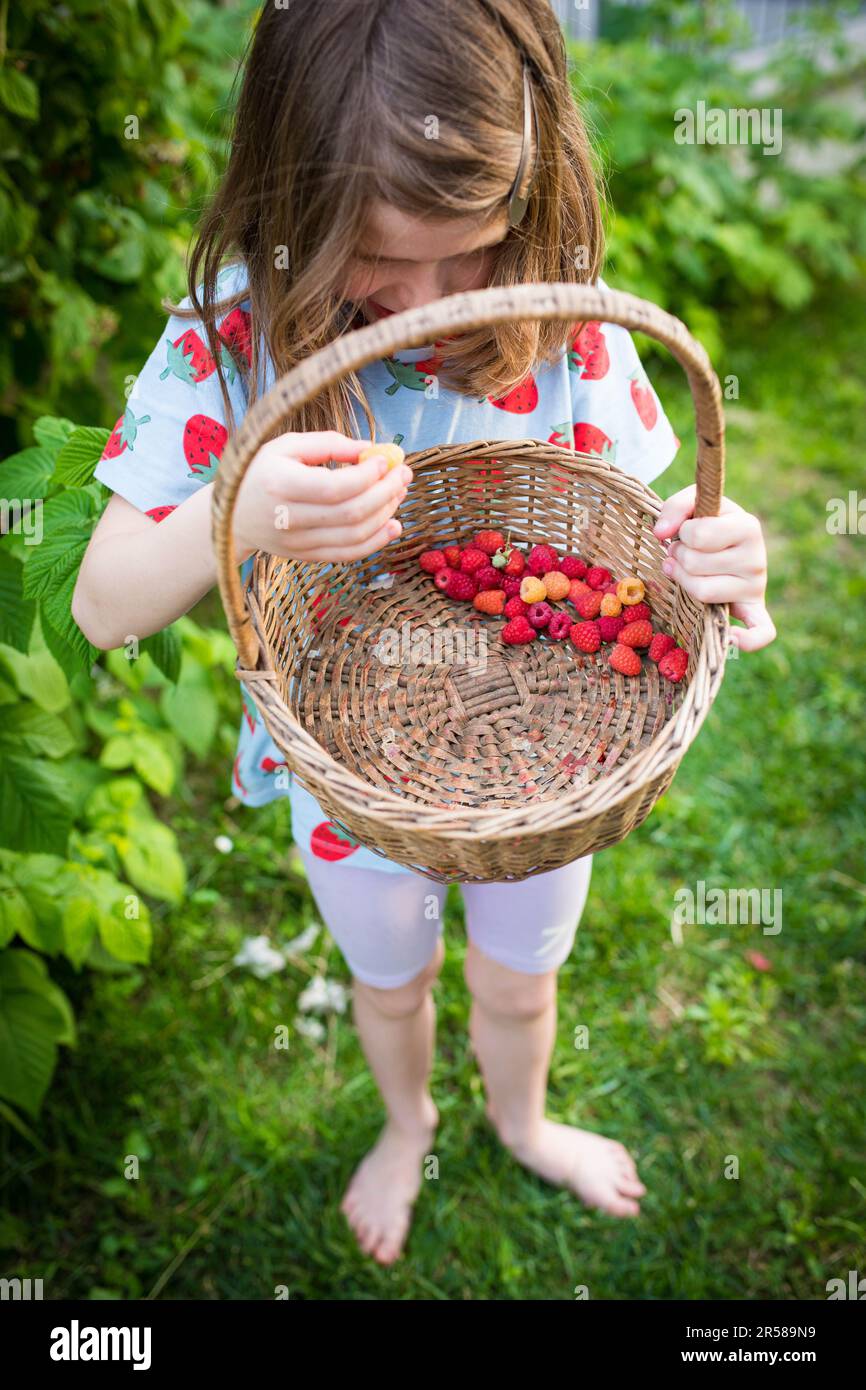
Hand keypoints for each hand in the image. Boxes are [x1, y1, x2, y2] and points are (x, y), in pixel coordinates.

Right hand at [233, 431, 411, 562]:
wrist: (230, 515)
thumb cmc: (262, 472)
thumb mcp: (286, 446)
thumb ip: (328, 444)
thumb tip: (370, 449)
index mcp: (280, 484)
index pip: (335, 486)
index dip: (368, 474)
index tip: (386, 459)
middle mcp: (288, 518)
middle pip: (351, 512)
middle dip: (386, 492)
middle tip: (403, 473)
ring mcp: (297, 543)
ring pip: (355, 535)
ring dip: (386, 514)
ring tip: (399, 493)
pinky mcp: (306, 557)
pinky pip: (348, 554)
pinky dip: (376, 542)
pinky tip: (393, 525)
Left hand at [653, 486, 775, 652]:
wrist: (732, 543)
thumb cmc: (710, 522)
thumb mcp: (695, 503)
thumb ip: (675, 507)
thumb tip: (661, 533)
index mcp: (748, 526)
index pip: (699, 534)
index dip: (683, 533)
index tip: (686, 533)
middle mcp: (757, 558)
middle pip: (696, 564)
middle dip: (679, 557)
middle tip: (684, 553)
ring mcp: (757, 587)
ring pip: (704, 593)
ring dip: (684, 582)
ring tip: (686, 570)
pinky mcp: (756, 611)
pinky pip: (761, 632)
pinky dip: (746, 638)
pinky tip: (729, 636)